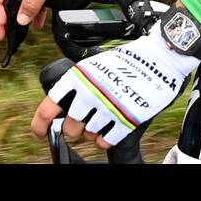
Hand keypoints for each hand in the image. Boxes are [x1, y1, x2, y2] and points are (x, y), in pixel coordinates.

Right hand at [0, 0, 123, 41]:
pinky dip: (37, 13)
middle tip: (0, 34)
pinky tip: (37, 25)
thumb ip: (32, 2)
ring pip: (26, 1)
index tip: (1, 21)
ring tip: (16, 34)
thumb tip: (20, 20)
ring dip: (22, 17)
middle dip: (6, 17)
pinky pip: (39, 1)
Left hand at [30, 15, 200, 149]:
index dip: (40, 126)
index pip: (47, 110)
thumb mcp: (94, 65)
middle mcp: (90, 94)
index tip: (42, 133)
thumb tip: (63, 106)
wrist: (160, 58)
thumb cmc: (128, 61)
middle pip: (69, 128)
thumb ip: (78, 85)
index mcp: (78, 78)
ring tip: (104, 118)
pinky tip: (112, 127)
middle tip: (86, 120)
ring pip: (87, 136)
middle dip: (75, 128)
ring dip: (93, 131)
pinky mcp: (125, 120)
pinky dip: (106, 138)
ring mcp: (108, 108)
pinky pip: (105, 141)